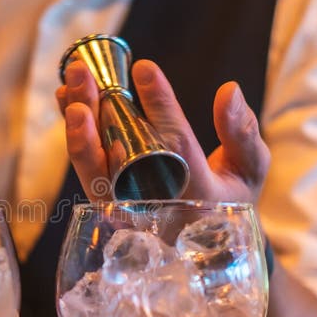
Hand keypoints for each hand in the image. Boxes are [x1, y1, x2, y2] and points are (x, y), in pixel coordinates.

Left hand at [56, 59, 269, 204]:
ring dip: (77, 122)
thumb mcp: (249, 169)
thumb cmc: (230, 198)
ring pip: (92, 165)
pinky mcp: (107, 202)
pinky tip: (66, 100)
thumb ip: (241, 132)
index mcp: (196, 193)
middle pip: (117, 158)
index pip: (175, 144)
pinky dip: (75, 133)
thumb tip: (229, 90)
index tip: (144, 68)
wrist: (207, 247)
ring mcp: (125, 206)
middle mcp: (155, 204)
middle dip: (96, 113)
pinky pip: (86, 167)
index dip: (159, 105)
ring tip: (70, 82)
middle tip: (84, 73)